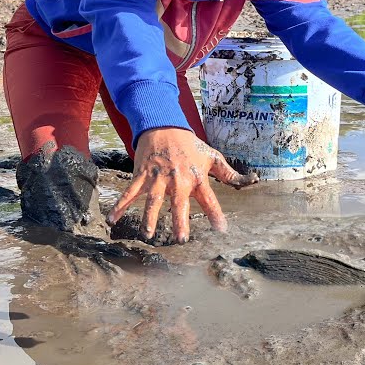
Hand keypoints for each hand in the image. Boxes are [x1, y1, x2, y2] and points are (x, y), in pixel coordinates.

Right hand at [107, 128, 257, 242]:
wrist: (164, 125)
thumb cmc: (190, 144)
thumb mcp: (212, 156)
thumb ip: (229, 173)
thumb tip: (252, 181)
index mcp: (196, 177)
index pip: (209, 199)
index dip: (216, 214)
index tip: (221, 229)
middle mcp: (177, 179)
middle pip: (179, 203)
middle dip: (180, 221)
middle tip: (181, 239)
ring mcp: (158, 178)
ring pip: (153, 200)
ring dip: (149, 217)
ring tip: (148, 234)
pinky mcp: (142, 175)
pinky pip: (130, 192)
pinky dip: (120, 205)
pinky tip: (112, 219)